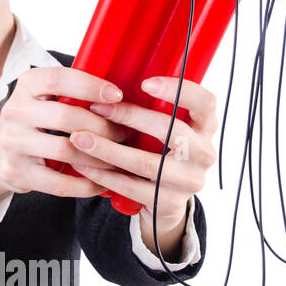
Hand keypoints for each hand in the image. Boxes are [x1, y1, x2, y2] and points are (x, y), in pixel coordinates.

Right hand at [0, 66, 131, 204]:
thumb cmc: (32, 123)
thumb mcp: (42, 99)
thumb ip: (71, 93)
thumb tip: (118, 97)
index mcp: (25, 86)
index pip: (57, 79)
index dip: (89, 85)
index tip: (117, 95)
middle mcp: (14, 111)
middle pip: (66, 117)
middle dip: (103, 127)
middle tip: (123, 134)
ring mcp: (12, 143)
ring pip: (65, 151)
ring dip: (99, 158)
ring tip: (117, 160)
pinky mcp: (15, 172)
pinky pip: (59, 182)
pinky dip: (86, 185)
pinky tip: (100, 183)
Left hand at [68, 76, 217, 225]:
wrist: (164, 200)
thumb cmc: (155, 151)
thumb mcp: (160, 129)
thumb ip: (146, 109)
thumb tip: (103, 85)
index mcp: (204, 127)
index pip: (205, 102)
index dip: (180, 90)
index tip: (146, 83)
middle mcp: (203, 153)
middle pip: (172, 130)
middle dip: (130, 117)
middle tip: (96, 108)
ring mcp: (189, 181)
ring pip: (147, 163)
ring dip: (108, 149)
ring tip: (79, 138)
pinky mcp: (169, 203)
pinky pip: (132, 187)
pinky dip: (104, 175)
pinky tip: (83, 166)